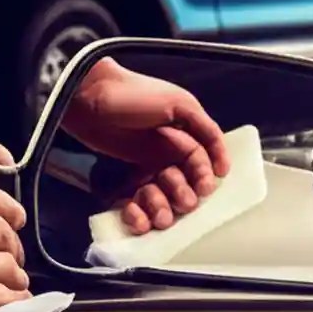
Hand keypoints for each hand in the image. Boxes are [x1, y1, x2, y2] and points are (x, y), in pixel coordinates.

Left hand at [62, 57, 229, 234]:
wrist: (90, 96)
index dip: (204, 177)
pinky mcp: (124, 180)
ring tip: (158, 215)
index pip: (201, 166)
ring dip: (161, 209)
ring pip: (160, 199)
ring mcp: (145, 169)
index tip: (204, 188)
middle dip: (182, 196)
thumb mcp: (180, 103)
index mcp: (185, 138)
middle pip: (182, 186)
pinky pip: (135, 203)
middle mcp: (167, 156)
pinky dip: (136, 213)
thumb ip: (205, 128)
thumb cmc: (136, 95)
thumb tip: (223, 163)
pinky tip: (133, 212)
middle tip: (182, 202)